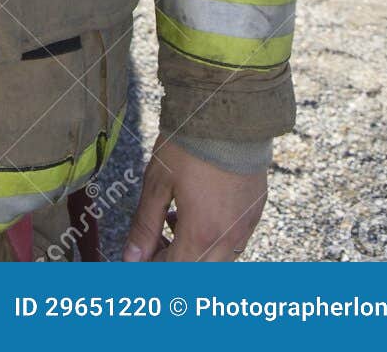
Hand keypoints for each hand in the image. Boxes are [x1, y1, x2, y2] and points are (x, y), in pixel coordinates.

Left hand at [122, 135, 266, 261]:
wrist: (228, 114)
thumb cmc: (189, 145)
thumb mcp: (158, 183)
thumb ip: (145, 226)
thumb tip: (131, 258)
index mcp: (202, 234)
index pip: (173, 272)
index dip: (151, 267)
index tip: (137, 255)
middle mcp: (229, 238)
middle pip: (197, 271)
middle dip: (171, 262)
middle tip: (153, 240)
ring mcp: (246, 226)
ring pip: (217, 260)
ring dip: (193, 252)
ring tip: (171, 221)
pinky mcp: (255, 211)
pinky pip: (234, 242)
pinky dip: (212, 239)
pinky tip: (196, 212)